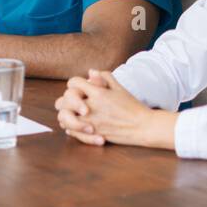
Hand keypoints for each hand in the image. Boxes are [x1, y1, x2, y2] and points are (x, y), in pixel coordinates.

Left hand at [56, 69, 172, 148]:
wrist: (142, 126)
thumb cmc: (132, 106)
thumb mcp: (119, 88)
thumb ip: (104, 78)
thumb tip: (90, 72)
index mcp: (98, 93)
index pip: (74, 83)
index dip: (75, 83)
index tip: (80, 87)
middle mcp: (91, 107)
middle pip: (64, 100)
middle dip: (66, 99)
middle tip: (72, 102)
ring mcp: (89, 122)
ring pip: (63, 117)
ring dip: (66, 114)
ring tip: (72, 114)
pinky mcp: (91, 134)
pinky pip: (71, 131)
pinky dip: (70, 128)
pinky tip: (76, 125)